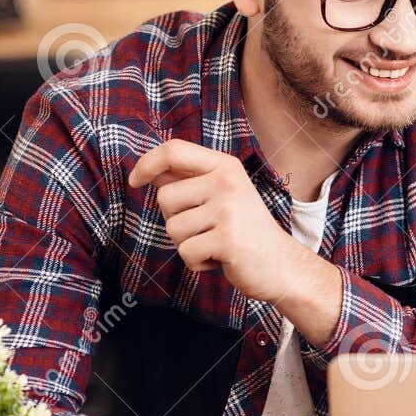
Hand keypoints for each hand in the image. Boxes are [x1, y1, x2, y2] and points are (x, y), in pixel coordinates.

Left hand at [127, 138, 294, 301]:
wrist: (281, 265)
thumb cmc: (244, 231)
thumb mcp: (221, 195)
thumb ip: (188, 181)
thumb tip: (148, 171)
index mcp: (225, 166)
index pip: (174, 150)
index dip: (146, 164)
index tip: (135, 181)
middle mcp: (228, 182)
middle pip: (164, 198)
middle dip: (175, 221)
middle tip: (207, 229)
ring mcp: (229, 210)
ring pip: (172, 229)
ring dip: (188, 244)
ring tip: (216, 244)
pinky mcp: (228, 239)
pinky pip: (186, 252)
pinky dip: (197, 263)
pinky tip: (220, 259)